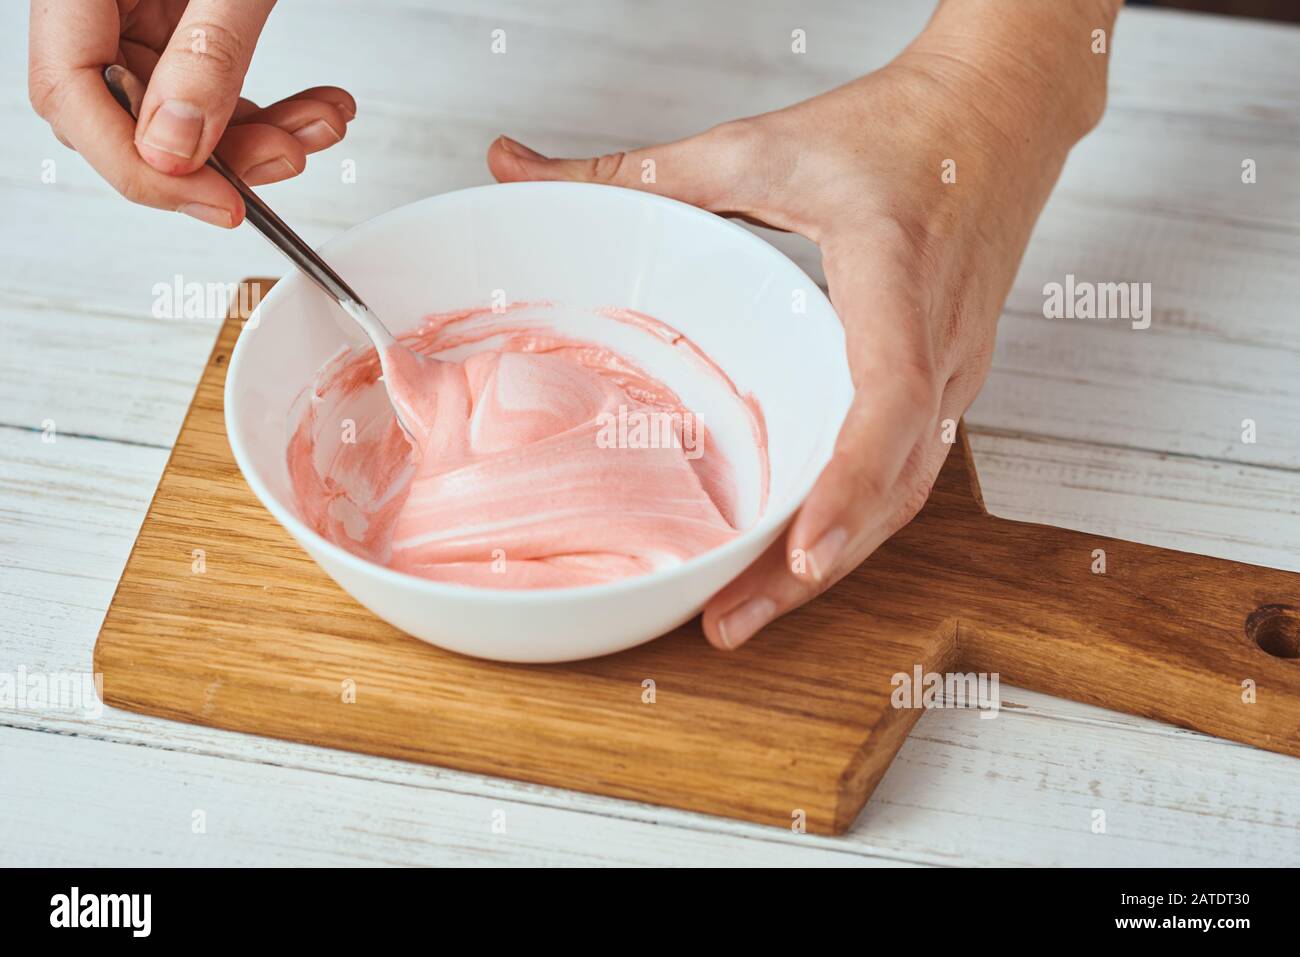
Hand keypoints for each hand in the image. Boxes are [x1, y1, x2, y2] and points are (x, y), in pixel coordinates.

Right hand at [28, 0, 354, 226]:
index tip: (219, 202)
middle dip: (218, 155)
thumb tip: (177, 148)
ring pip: (179, 113)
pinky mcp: (179, 16)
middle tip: (288, 162)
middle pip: (128, 115)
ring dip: (259, 137)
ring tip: (321, 125)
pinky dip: (269, 108)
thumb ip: (207, 54)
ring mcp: (135, 6)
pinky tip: (319, 109)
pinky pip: (211, 85)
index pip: (72, 96)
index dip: (141, 168)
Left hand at [488, 0, 1115, 648]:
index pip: (889, 398)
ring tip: (749, 610)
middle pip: (892, 484)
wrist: (1005, 109)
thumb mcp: (759, 146)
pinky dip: (854, 520)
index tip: (803, 555)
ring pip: (904, 493)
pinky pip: (908, 471)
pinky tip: (799, 552)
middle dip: (812, 565)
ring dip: (833, 560)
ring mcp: (958, 371)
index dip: (849, 484)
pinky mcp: (952, 383)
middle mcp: (940, 341)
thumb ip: (633, 167)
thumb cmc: (901, 127)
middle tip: (729, 621)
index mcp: (896, 276)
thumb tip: (514, 166)